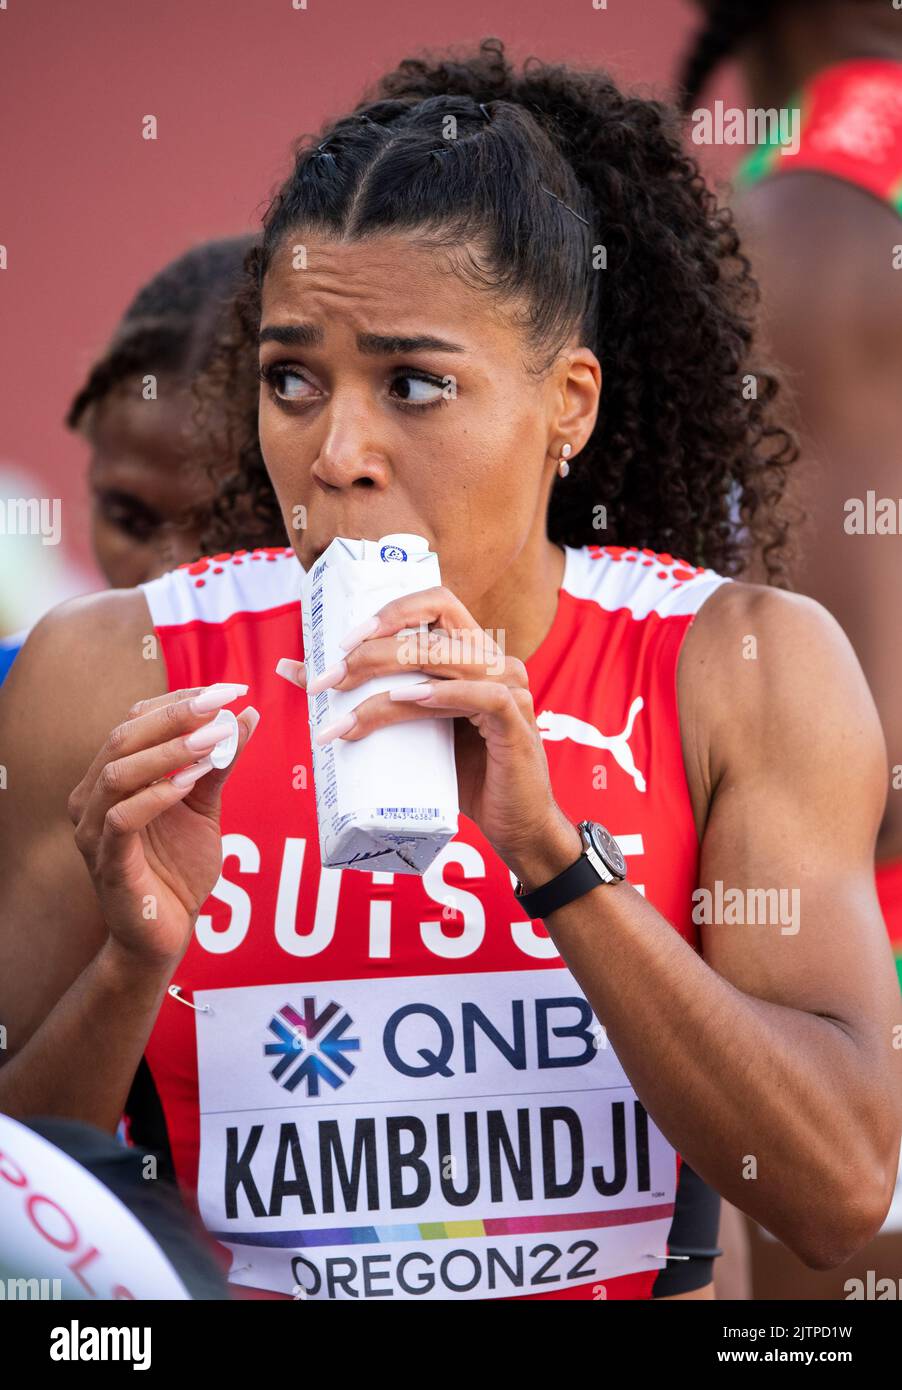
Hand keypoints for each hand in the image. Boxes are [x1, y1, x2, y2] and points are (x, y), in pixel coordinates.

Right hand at [67, 685, 258, 970]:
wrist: (168, 933)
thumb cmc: (179, 868)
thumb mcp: (205, 806)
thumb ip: (220, 762)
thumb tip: (245, 713)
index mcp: (113, 776)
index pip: (136, 720)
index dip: (179, 700)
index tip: (225, 689)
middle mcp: (93, 796)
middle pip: (122, 737)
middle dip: (174, 715)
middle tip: (220, 704)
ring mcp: (93, 829)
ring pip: (117, 773)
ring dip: (168, 752)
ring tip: (212, 741)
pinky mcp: (107, 862)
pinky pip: (121, 820)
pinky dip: (155, 796)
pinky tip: (189, 784)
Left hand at [276, 585, 577, 880]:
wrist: (514, 822)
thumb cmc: (462, 774)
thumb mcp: (410, 731)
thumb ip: (368, 698)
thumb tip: (295, 671)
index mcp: (471, 654)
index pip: (436, 603)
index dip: (391, 610)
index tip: (343, 641)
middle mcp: (494, 661)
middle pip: (430, 633)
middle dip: (368, 654)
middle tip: (324, 684)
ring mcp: (510, 688)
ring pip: (444, 663)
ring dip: (387, 684)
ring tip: (345, 715)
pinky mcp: (518, 723)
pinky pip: (482, 695)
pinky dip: (442, 693)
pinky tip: (408, 698)